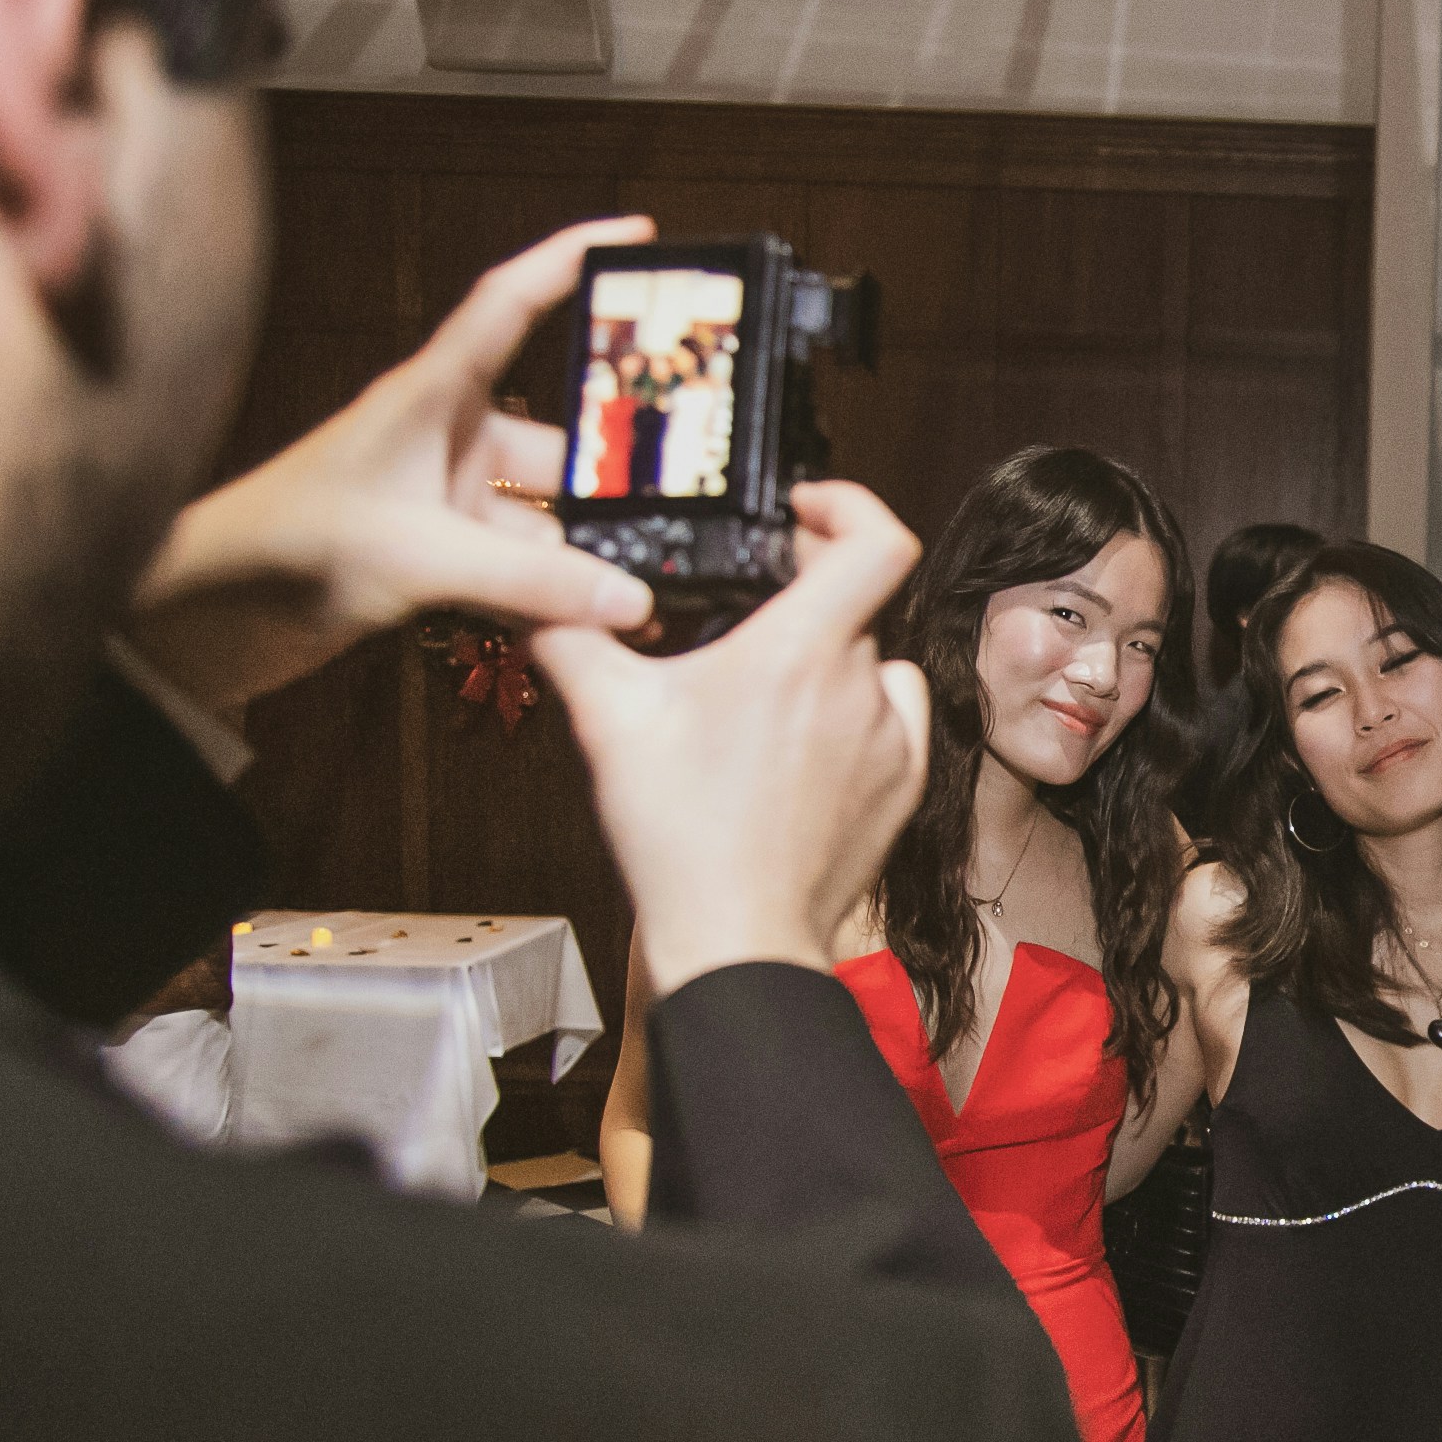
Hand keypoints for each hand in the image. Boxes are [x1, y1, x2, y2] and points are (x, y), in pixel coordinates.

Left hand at [125, 218, 659, 713]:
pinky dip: (557, 594)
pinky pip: (523, 568)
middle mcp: (445, 438)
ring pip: (547, 516)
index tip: (637, 238)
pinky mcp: (438, 558)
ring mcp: (444, 500)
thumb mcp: (419, 559)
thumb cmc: (281, 551)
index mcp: (430, 396)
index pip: (513, 305)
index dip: (571, 261)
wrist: (202, 618)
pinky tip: (601, 621)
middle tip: (694, 496)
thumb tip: (630, 598)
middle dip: (619, 473)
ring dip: (588, 553)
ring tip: (653, 584)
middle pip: (560, 439)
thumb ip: (531, 581)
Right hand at [534, 482, 930, 997]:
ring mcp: (890, 738)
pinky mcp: (905, 784)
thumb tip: (536, 588)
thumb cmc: (681, 837)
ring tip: (762, 687)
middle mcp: (859, 686)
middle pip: (851, 601)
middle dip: (803, 591)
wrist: (737, 937)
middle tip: (748, 605)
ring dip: (824, 657)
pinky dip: (855, 709)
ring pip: (867, 661)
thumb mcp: (608, 720)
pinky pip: (892, 716)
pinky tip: (803, 736)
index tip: (804, 511)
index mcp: (800, 652)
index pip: (877, 539)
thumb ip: (568, 635)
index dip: (849, 504)